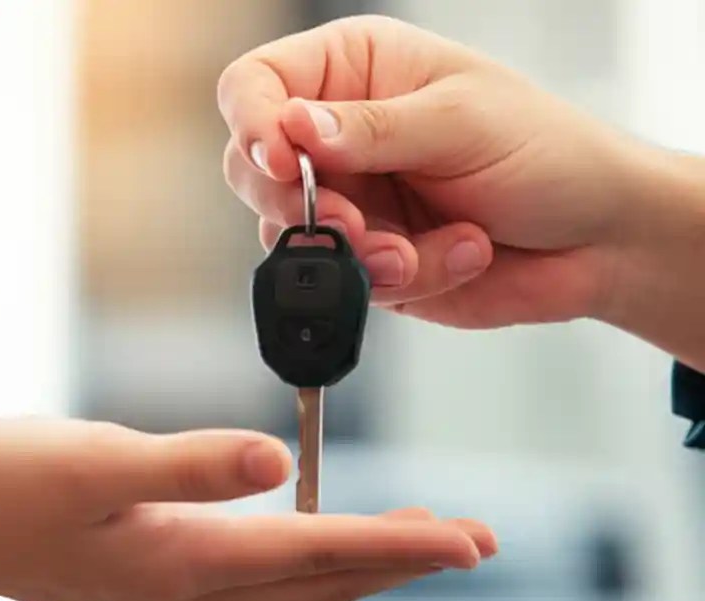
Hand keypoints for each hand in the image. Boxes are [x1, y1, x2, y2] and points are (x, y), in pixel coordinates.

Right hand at [0, 418, 495, 600]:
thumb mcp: (92, 461)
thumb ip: (191, 464)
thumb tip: (283, 464)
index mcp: (178, 561)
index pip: (317, 555)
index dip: (402, 546)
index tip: (473, 541)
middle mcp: (178, 592)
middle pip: (315, 584)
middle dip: (397, 563)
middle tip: (469, 543)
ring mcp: (156, 595)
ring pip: (283, 588)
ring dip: (351, 565)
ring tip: (404, 541)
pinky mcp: (134, 580)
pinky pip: (244, 582)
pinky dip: (295, 563)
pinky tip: (296, 541)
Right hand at [217, 14, 680, 330]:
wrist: (599, 238)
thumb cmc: (547, 152)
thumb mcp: (461, 122)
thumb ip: (372, 129)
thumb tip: (291, 127)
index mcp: (354, 70)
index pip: (256, 84)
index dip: (253, 122)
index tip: (281, 161)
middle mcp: (337, 134)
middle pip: (251, 167)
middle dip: (300, 205)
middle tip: (349, 221)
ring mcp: (347, 199)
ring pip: (291, 237)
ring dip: (356, 252)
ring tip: (418, 250)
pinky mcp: (362, 258)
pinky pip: (340, 280)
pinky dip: (395, 279)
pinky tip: (451, 256)